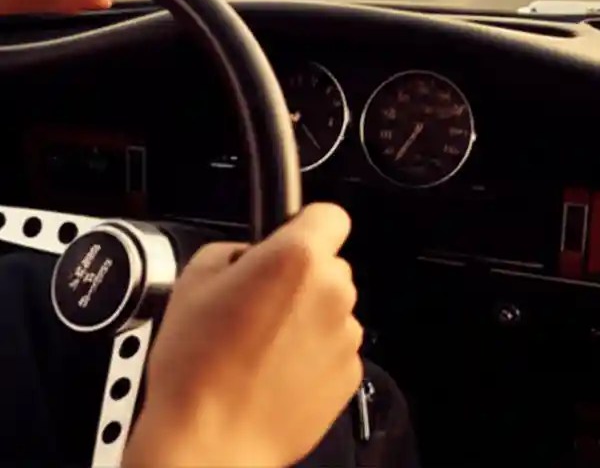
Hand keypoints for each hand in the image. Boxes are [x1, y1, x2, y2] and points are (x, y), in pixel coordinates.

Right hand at [123, 204, 363, 467]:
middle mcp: (332, 292)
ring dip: (304, 319)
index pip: (329, 215)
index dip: (305, 224)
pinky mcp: (350, 372)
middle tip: (255, 304)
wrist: (211, 442)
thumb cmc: (197, 370)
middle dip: (297, 278)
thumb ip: (232, 250)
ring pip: (329, 309)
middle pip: (328, 266)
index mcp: (297, 259)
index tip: (289, 237)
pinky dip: (311, 355)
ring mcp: (345, 335)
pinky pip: (332, 348)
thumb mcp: (192, 281)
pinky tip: (272, 372)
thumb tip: (250, 253)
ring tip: (257, 347)